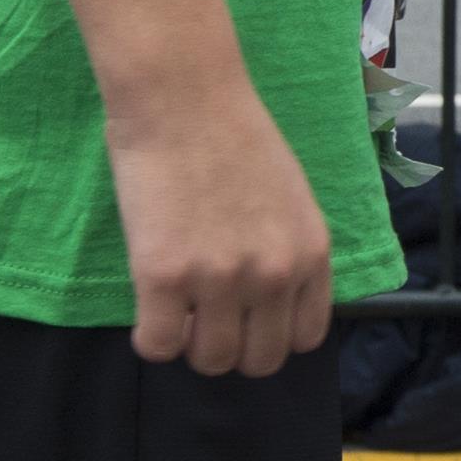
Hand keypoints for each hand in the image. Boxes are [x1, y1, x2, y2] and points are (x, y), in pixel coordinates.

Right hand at [102, 70, 334, 373]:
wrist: (184, 99)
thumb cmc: (235, 136)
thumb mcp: (292, 199)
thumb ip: (289, 251)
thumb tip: (271, 303)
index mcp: (312, 254)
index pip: (304, 339)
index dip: (270, 335)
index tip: (247, 319)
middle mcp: (274, 274)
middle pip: (258, 361)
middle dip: (231, 347)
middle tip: (205, 318)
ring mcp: (219, 279)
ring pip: (208, 361)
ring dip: (189, 344)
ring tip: (176, 310)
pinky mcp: (163, 277)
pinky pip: (156, 347)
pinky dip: (149, 336)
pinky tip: (149, 306)